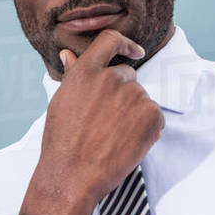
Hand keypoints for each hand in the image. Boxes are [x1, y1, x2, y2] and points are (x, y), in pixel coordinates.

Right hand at [38, 29, 163, 208]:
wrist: (73, 174)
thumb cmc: (61, 140)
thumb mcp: (61, 102)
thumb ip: (73, 75)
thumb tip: (68, 54)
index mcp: (86, 72)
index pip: (109, 41)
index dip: (125, 44)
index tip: (134, 51)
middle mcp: (111, 78)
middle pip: (127, 74)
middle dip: (121, 92)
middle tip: (107, 119)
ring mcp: (133, 96)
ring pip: (140, 98)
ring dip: (132, 112)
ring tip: (112, 135)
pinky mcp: (152, 115)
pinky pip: (154, 115)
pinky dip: (145, 128)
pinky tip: (125, 141)